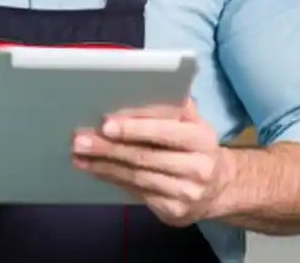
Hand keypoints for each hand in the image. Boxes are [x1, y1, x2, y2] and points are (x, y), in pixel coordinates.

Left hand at [71, 99, 231, 226]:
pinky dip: (113, 179)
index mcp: (202, 139)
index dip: (135, 128)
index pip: (165, 132)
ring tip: (79, 155)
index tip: (106, 123)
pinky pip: (136, 193)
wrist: (220, 188)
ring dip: (103, 165)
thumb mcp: (193, 123)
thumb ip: (171, 107)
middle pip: (145, 157)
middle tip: (80, 140)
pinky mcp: (174, 213)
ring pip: (136, 177)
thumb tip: (142, 87)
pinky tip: (96, 170)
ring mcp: (186, 194)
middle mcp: (197, 168)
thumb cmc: (197, 146)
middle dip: (108, 148)